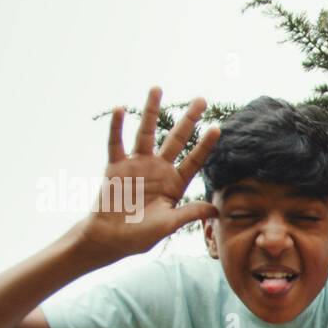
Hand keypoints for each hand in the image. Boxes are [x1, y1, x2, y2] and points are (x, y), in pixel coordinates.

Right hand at [78, 87, 220, 262]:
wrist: (109, 239)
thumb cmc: (139, 235)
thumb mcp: (168, 225)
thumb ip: (189, 213)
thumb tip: (216, 210)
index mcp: (174, 184)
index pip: (194, 160)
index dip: (205, 145)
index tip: (218, 127)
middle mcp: (158, 169)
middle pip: (176, 139)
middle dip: (189, 119)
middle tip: (201, 99)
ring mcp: (136, 165)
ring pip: (146, 132)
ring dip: (151, 111)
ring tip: (157, 88)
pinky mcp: (115, 166)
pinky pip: (115, 143)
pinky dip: (117, 127)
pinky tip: (120, 109)